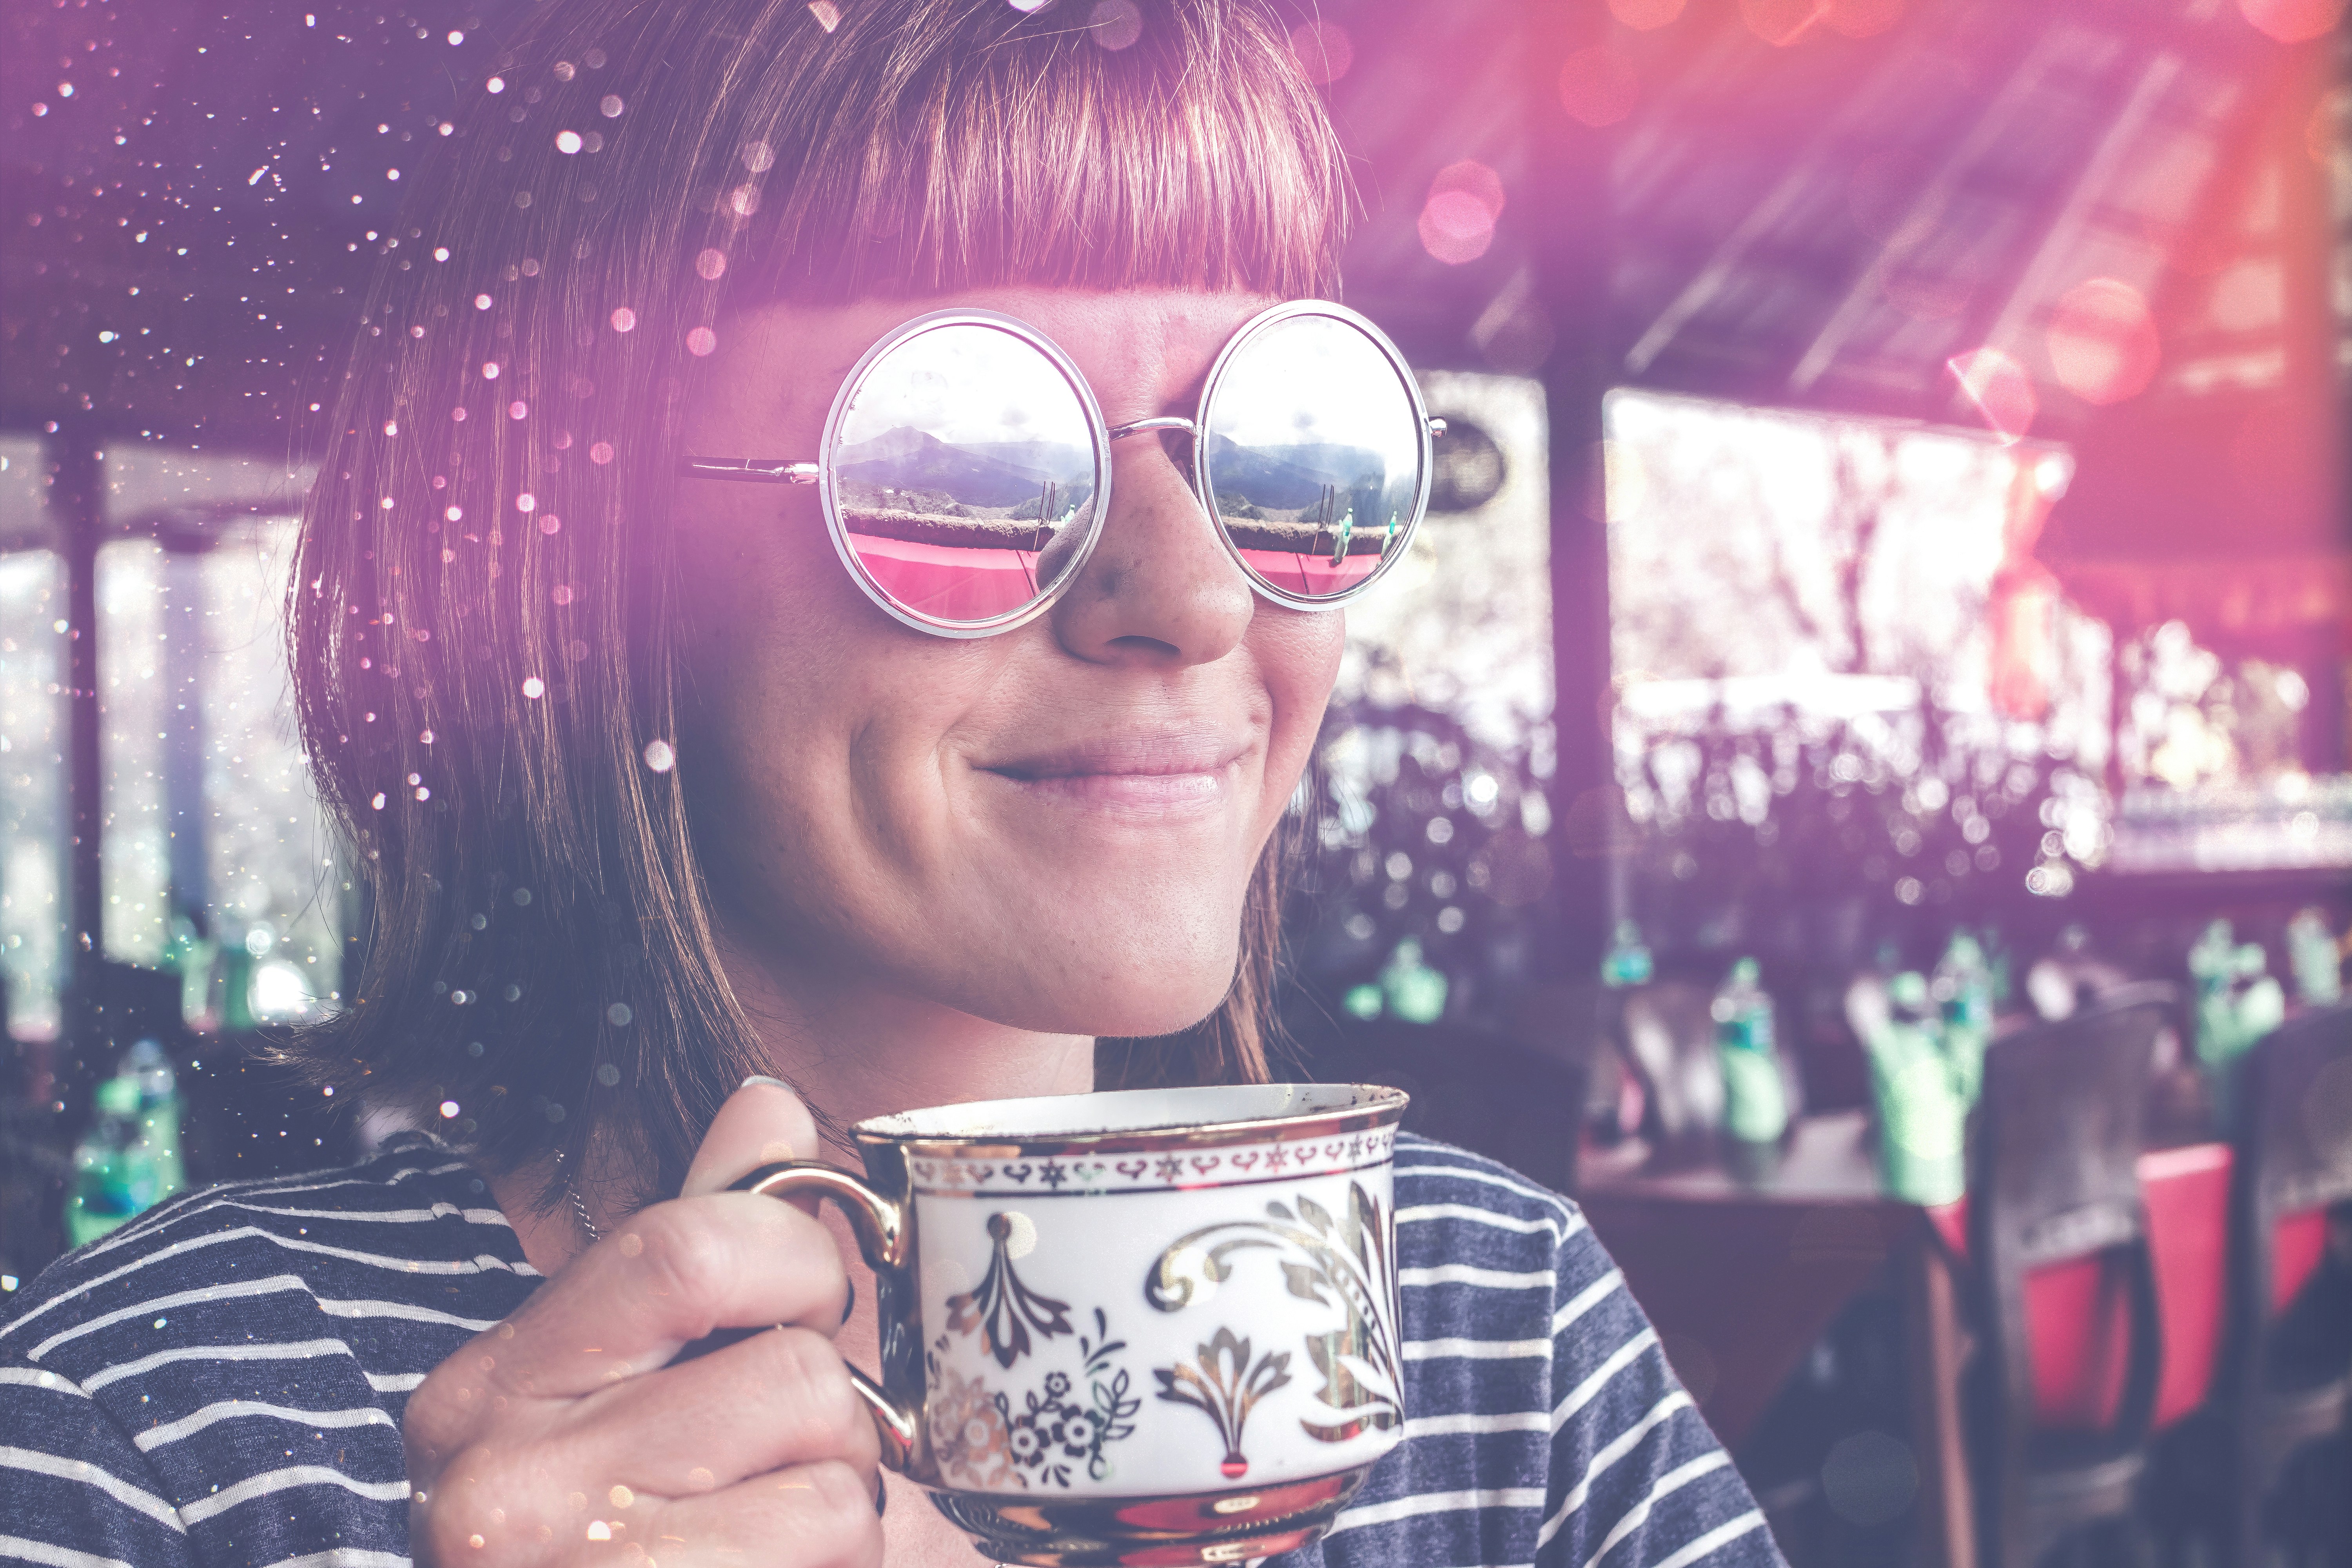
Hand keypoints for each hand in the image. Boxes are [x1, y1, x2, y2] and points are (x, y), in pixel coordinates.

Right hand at [404, 1080, 882, 1565]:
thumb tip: (763, 1104)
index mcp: (490, 1390)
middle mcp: (495, 1481)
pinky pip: (832, 1547)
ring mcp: (562, 1567)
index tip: (820, 1301)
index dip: (802, 1258)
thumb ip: (704, 1253)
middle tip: (780, 1475)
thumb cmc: (642, 1546)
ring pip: (833, 1478)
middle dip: (834, 1424)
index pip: (691, 1243)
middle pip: (790, 1373)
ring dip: (844, 1516)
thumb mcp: (645, 1394)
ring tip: (768, 1546)